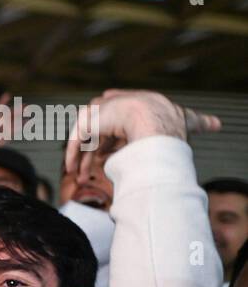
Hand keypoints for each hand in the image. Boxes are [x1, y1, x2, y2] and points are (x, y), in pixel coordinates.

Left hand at [66, 89, 220, 181]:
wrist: (153, 116)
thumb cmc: (171, 118)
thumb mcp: (187, 119)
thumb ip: (199, 121)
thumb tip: (217, 124)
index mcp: (131, 109)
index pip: (116, 127)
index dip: (112, 142)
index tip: (109, 156)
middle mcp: (112, 110)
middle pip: (98, 136)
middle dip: (91, 156)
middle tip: (85, 173)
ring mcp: (98, 115)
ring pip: (86, 141)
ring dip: (81, 160)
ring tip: (78, 177)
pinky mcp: (87, 122)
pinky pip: (75, 141)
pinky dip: (72, 156)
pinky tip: (71, 170)